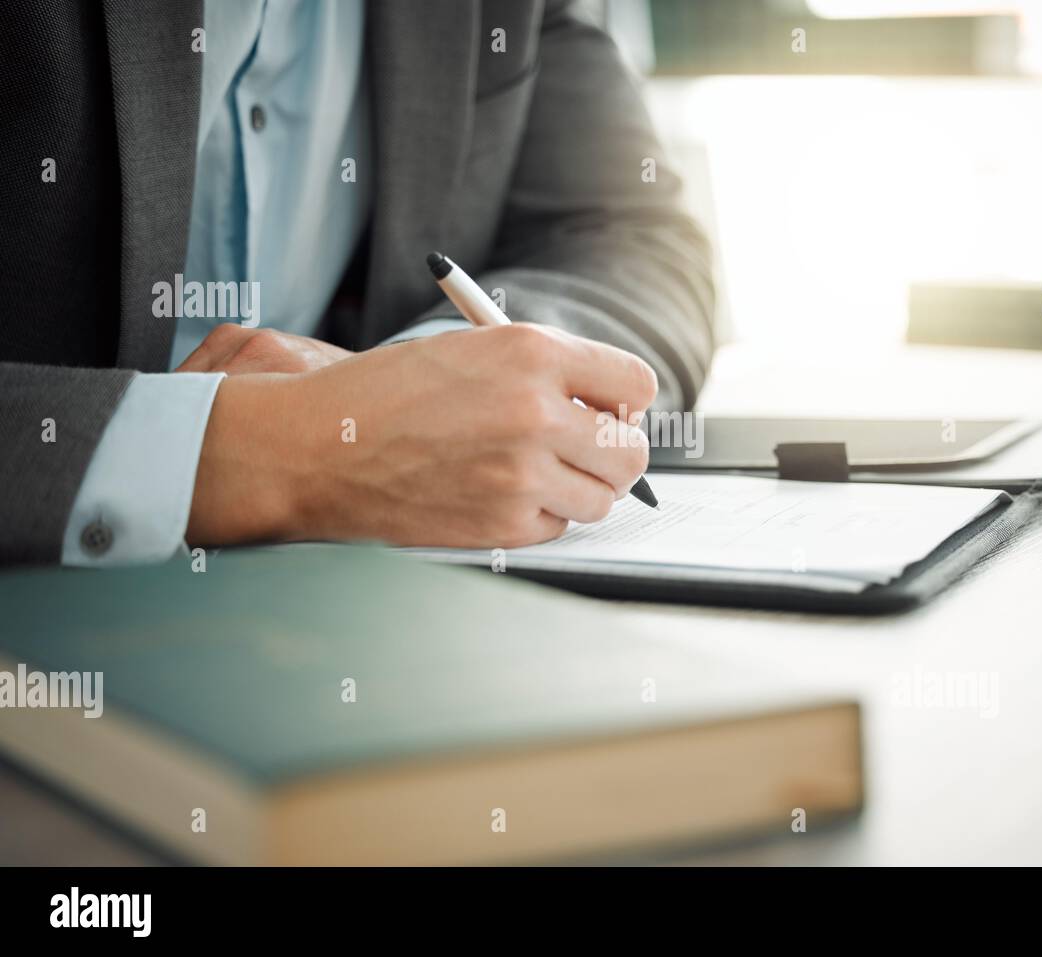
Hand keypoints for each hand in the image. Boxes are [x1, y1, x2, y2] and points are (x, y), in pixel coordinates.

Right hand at [186, 323, 655, 548]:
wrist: (314, 447)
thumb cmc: (387, 393)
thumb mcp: (472, 349)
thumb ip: (545, 371)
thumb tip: (607, 406)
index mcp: (532, 352)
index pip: (636, 383)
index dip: (623, 401)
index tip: (605, 411)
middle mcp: (538, 412)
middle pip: (631, 451)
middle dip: (612, 453)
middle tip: (580, 451)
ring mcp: (523, 475)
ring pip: (602, 497)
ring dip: (578, 488)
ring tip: (532, 473)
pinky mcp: (503, 525)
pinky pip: (557, 527)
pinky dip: (538, 516)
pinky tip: (495, 494)